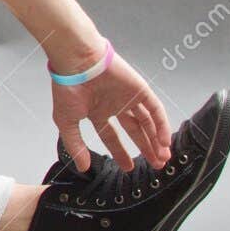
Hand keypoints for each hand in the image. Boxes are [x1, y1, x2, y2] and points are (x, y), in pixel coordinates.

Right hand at [49, 50, 171, 171]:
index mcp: (97, 111)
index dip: (120, 152)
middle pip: (135, 130)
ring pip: (148, 122)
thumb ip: (75, 145)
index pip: (112, 135)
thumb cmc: (67, 87)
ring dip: (156, 140)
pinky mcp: (140, 90)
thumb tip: (82, 166)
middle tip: (155, 165)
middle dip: (145, 148)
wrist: (78, 63)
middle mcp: (115, 105)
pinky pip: (155, 110)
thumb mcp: (66, 121)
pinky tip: (163, 141)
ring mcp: (129, 97)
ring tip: (162, 158)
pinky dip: (161, 126)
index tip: (128, 167)